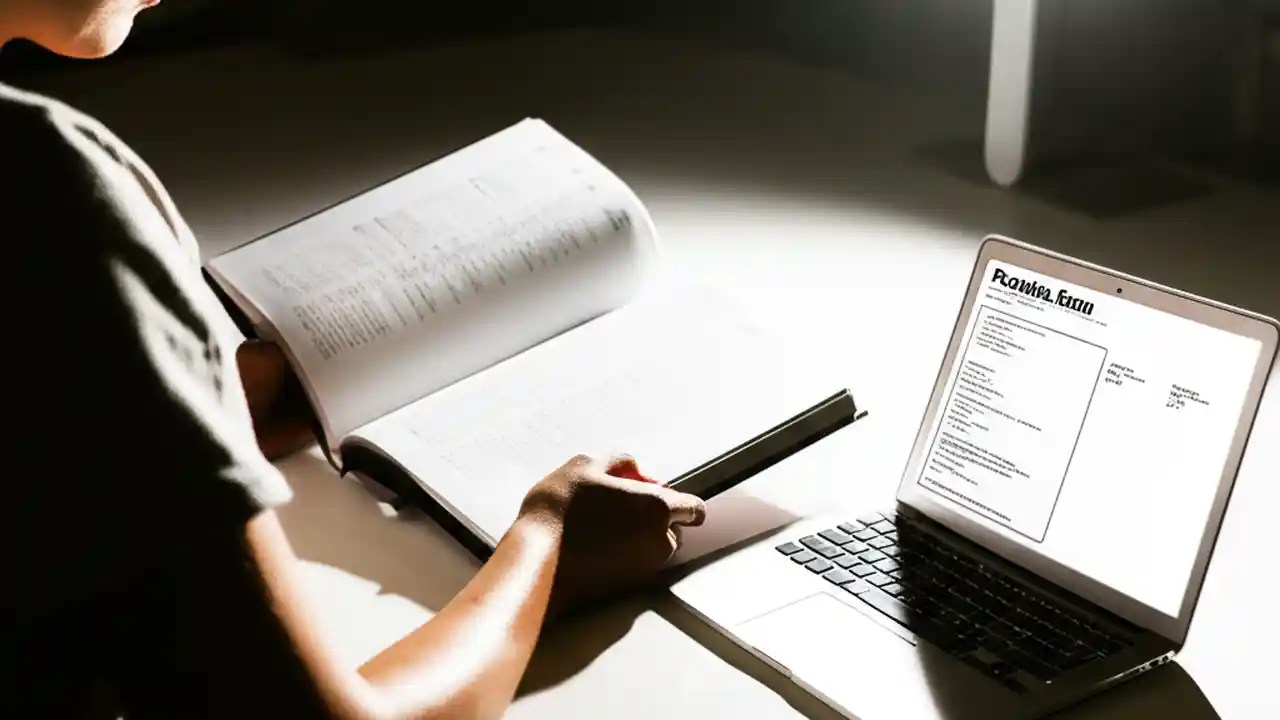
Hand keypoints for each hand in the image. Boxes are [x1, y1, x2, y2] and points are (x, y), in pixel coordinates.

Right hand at [517, 453, 705, 616]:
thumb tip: (634, 469)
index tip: (654, 494)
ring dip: (634, 537)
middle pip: (670, 529)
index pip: (695, 509)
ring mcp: (643, 569)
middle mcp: (658, 543)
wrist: (535, 562)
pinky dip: (619, 556)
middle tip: (614, 505)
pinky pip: (632, 566)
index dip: (678, 500)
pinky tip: (590, 545)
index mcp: (657, 508)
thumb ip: (619, 462)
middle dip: (649, 518)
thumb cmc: (559, 512)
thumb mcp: (584, 465)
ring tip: (596, 525)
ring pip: (650, 549)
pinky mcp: (624, 589)